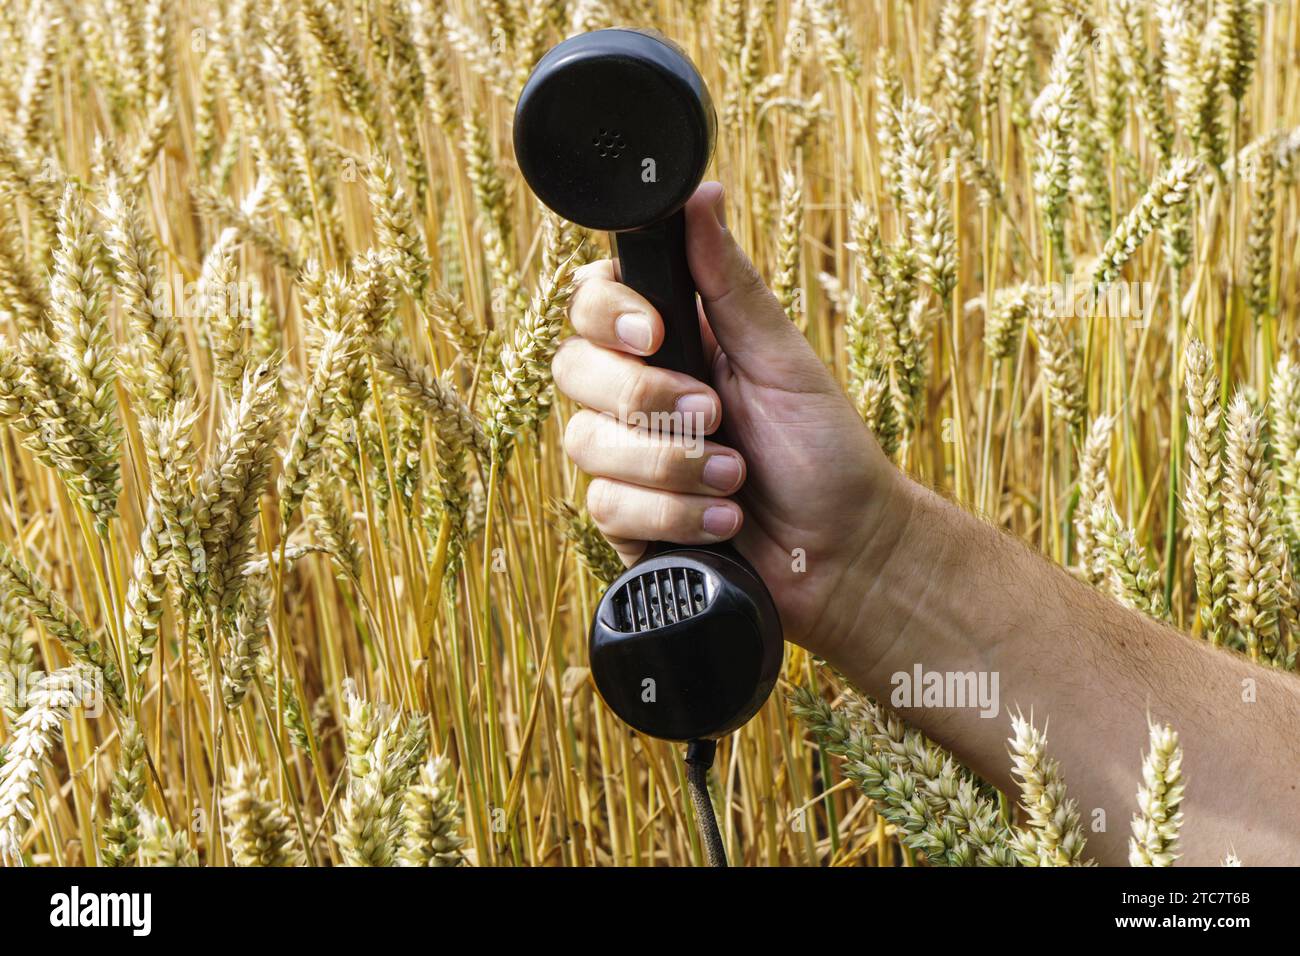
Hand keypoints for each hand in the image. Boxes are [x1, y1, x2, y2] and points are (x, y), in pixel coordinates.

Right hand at [552, 182, 901, 653]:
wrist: (844, 552)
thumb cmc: (825, 451)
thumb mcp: (784, 360)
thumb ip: (731, 284)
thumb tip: (701, 194)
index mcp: (675, 342)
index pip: (592, 303)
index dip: (608, 315)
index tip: (655, 336)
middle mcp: (641, 395)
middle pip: (573, 370)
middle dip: (645, 401)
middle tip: (715, 417)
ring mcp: (629, 459)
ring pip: (586, 445)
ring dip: (670, 466)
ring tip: (735, 479)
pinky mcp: (629, 520)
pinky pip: (606, 508)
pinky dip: (673, 517)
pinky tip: (721, 522)